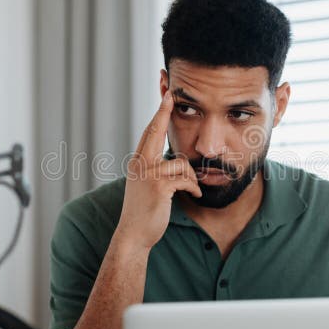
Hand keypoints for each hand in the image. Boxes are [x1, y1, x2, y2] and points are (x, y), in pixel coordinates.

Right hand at [114, 90, 201, 249]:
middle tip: (171, 94)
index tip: (166, 96)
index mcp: (138, 162)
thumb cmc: (144, 211)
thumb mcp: (145, 184)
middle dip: (163, 112)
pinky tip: (194, 195)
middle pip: (154, 131)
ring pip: (181, 162)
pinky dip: (194, 187)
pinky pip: (186, 179)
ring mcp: (149, 174)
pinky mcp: (159, 186)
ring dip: (191, 177)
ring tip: (190, 188)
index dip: (158, 114)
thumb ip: (154, 169)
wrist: (134, 234)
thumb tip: (174, 160)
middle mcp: (140, 164)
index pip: (149, 132)